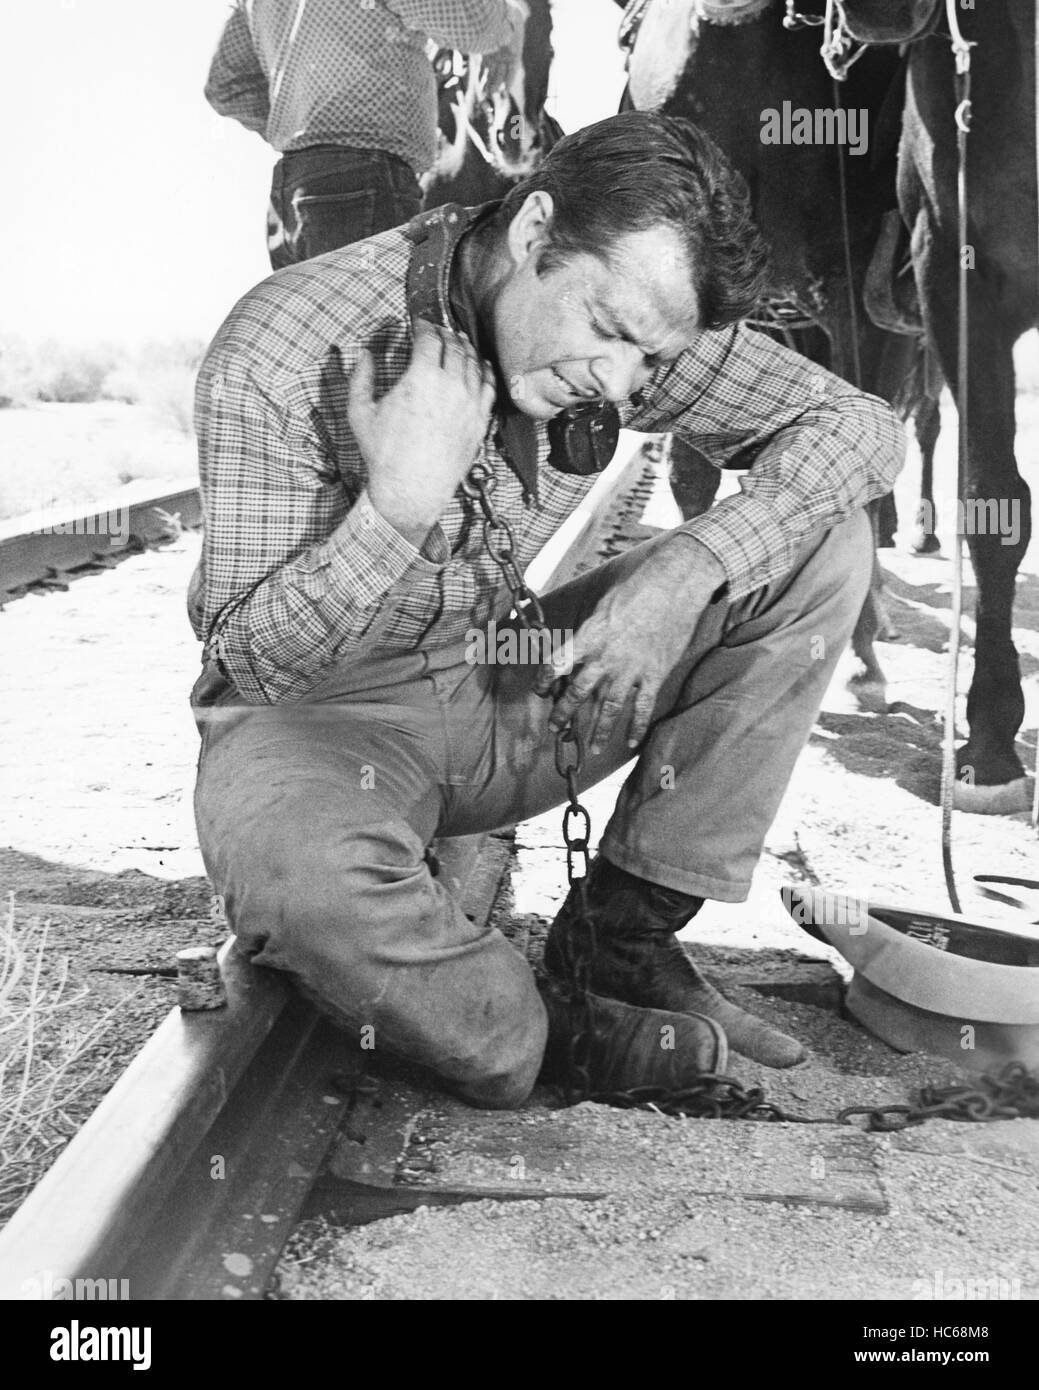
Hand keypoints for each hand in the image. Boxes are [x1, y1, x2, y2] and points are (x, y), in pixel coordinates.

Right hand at [348, 319, 495, 541]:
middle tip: (440, 331)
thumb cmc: (384, 455)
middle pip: (455, 346)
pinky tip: (482, 366)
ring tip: (460, 343)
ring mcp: (469, 404)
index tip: (419, 324)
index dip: (424, 326)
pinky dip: (485, 371)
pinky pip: (488, 388)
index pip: (430, 338)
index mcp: (421, 378)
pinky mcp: (479, 421)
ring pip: (474, 363)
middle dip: (446, 334)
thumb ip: (360, 377)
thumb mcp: (360, 412)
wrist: (411, 489)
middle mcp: (450, 386)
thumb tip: (363, 354)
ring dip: (466, 348)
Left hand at [535, 537, 726, 754]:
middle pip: (577, 694)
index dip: (543, 681)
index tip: (539, 690)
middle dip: (563, 714)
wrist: (673, 584)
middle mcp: (604, 658)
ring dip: (598, 731)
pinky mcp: (654, 674)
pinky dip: (636, 727)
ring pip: (609, 708)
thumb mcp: (603, 605)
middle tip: (555, 728)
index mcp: (587, 637)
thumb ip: (590, 630)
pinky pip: (642, 708)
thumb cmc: (637, 588)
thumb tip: (580, 646)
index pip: (555, 666)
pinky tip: (631, 742)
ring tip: (592, 749)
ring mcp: (630, 669)